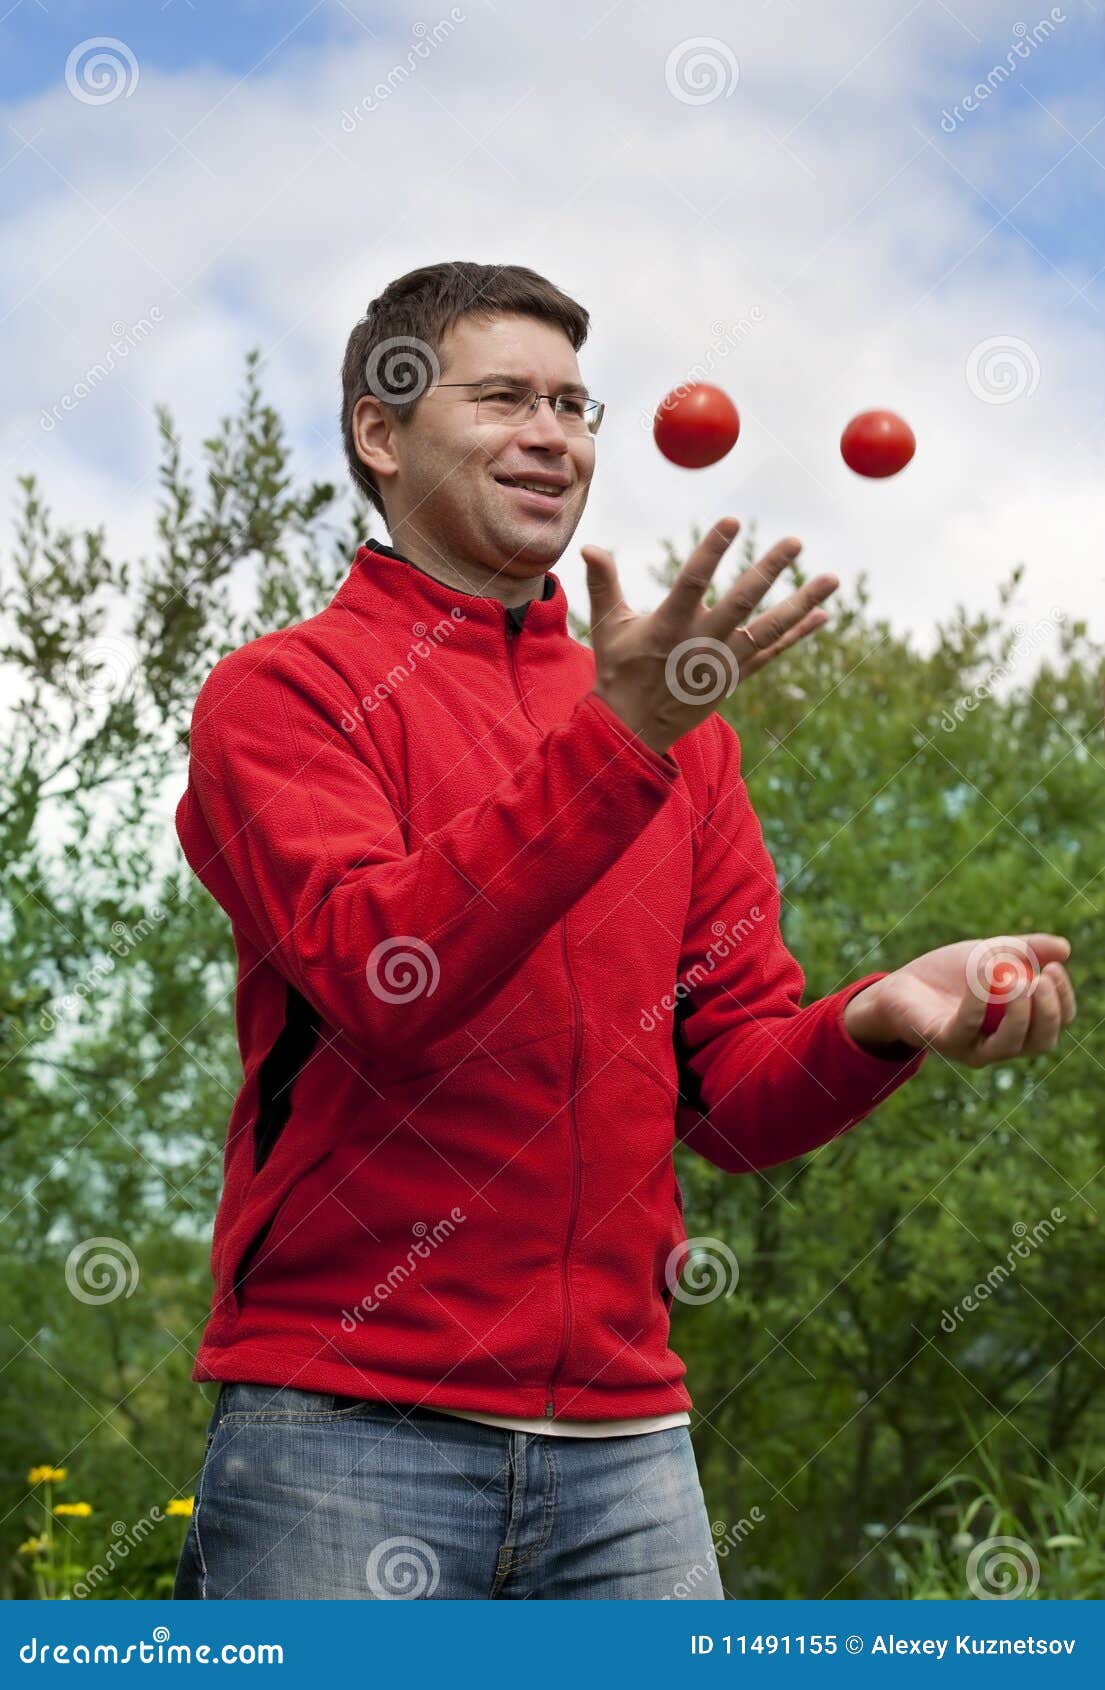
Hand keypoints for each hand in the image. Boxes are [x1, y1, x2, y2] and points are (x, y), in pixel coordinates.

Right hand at [581, 517, 837, 756]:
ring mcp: (722, 663)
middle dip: (769, 570)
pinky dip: (798, 634)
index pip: (693, 581)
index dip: (712, 550)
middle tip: (795, 541)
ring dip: (802, 603)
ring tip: (832, 579)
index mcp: (667, 627)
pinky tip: (822, 615)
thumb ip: (604, 583)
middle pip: (741, 602)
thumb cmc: (619, 669)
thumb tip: (589, 545)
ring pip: (769, 629)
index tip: (732, 520)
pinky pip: (772, 652)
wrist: (634, 729)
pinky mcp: (735, 678)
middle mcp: (700, 644)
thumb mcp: (608, 625)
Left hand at [844, 934, 1076, 1067]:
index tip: (1055, 969)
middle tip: (1041, 980)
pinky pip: (967, 1026)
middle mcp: (1001, 1045)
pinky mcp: (944, 1042)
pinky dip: (979, 999)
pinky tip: (984, 972)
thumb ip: (1028, 949)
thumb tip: (1065, 949)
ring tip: (1020, 982)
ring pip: (1008, 1045)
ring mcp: (973, 1049)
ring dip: (1020, 1013)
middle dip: (1048, 1012)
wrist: (902, 984)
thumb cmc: (951, 973)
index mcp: (1020, 1026)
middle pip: (1040, 1042)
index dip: (1063, 1000)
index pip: (1056, 1023)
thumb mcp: (993, 952)